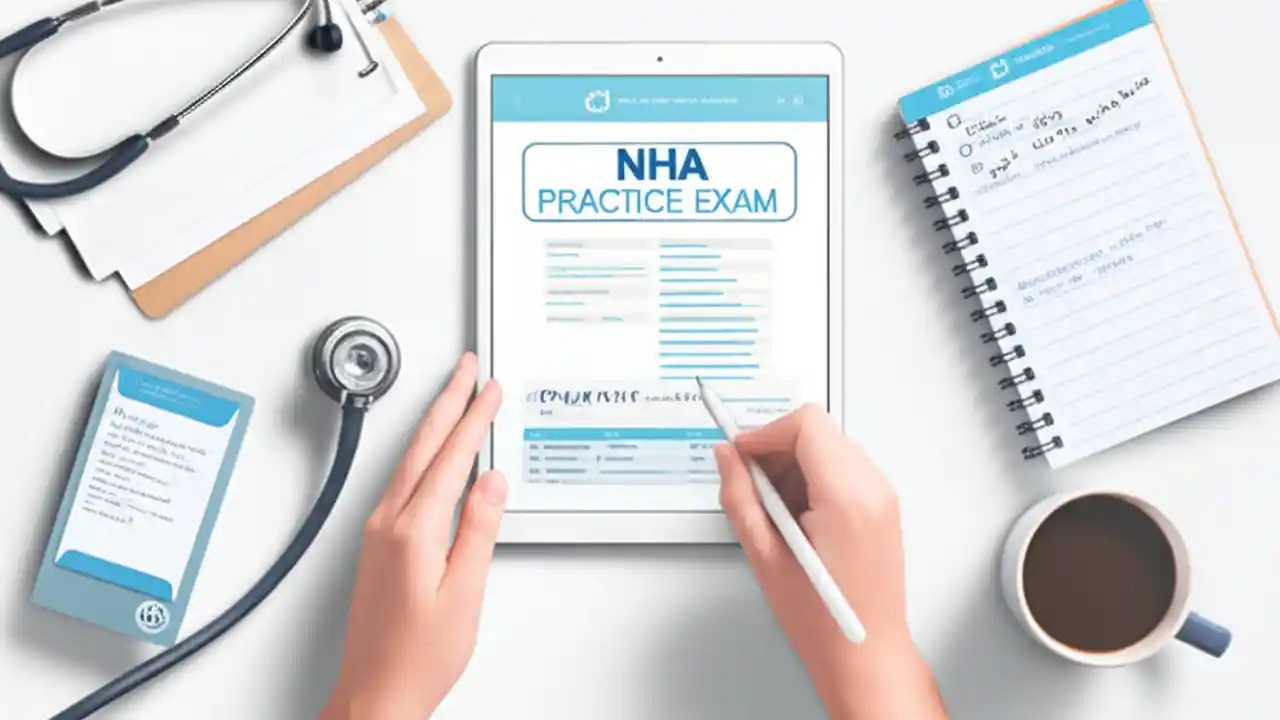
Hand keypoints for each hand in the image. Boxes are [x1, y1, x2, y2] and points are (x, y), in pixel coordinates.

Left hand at [322, 353, 504, 719]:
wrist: (376, 691)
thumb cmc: (418, 655)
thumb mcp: (465, 592)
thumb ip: (478, 530)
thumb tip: (492, 481)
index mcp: (413, 530)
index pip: (450, 458)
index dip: (473, 418)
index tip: (490, 390)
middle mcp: (388, 523)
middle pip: (423, 446)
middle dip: (448, 402)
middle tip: (467, 370)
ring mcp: (378, 532)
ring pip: (410, 460)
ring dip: (434, 424)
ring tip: (454, 398)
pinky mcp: (376, 544)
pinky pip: (402, 481)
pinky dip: (424, 455)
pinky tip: (434, 454)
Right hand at [715, 405, 946, 719]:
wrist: (865, 654)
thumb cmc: (822, 621)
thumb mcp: (765, 557)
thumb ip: (740, 497)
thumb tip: (727, 458)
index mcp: (846, 498)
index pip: (807, 425)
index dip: (766, 432)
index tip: (741, 453)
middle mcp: (873, 490)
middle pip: (818, 432)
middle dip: (777, 450)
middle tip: (751, 487)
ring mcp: (883, 498)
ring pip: (829, 448)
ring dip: (794, 467)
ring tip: (775, 514)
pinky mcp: (882, 508)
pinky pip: (842, 470)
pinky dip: (813, 481)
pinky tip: (796, 520)